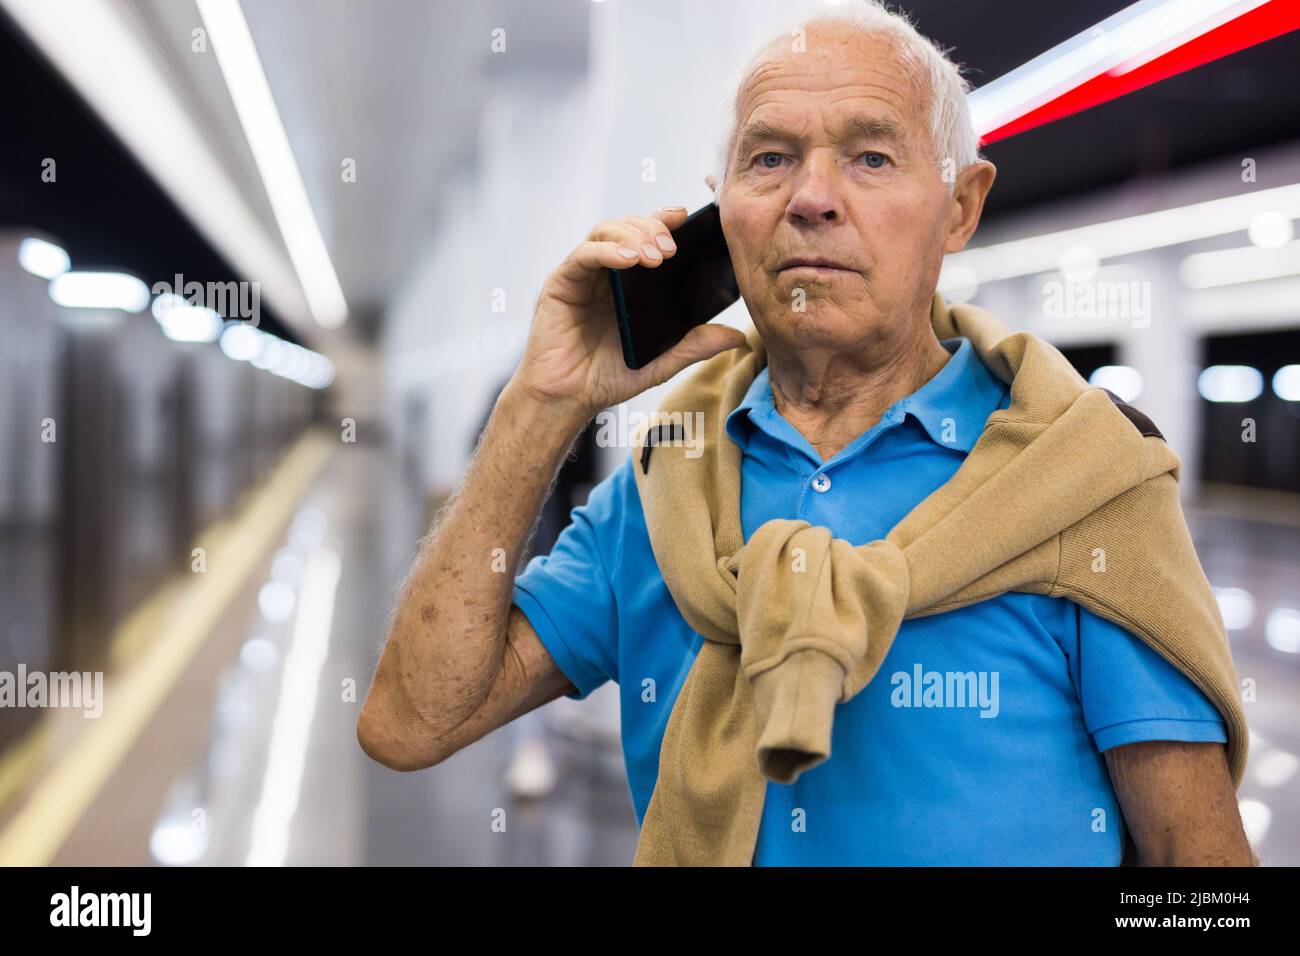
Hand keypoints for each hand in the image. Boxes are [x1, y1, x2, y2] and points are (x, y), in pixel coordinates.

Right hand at [512, 206, 746, 423]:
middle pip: (629, 226)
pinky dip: (606, 251)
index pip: (648, 237)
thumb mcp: (661, 361)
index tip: (686, 217)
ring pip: (606, 232)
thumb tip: (736, 337)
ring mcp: (583, 275)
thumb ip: (695, 346)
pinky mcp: (561, 283)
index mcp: (629, 283)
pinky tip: (625, 259)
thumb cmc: (606, 378)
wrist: (567, 400)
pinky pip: (583, 255)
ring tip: (655, 255)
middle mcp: (606, 272)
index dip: (665, 220)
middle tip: (672, 249)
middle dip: (653, 229)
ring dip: (633, 236)